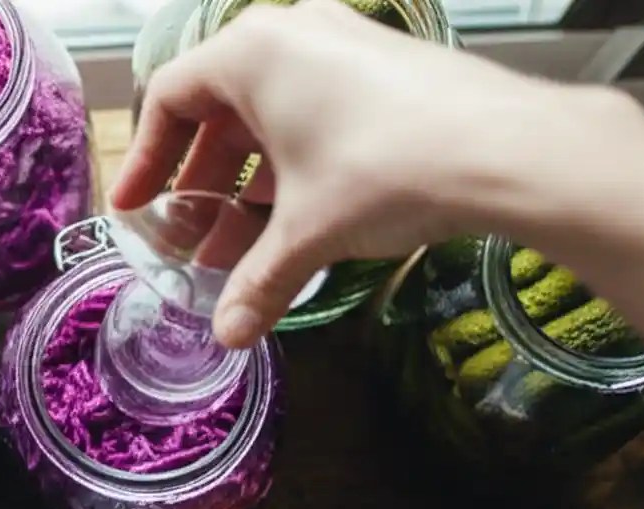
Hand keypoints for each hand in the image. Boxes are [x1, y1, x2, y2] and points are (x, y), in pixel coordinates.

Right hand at [111, 0, 616, 347]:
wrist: (507, 149)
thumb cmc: (383, 170)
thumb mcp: (307, 232)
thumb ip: (257, 282)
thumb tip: (227, 337)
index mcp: (252, 52)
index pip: (170, 99)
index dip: (144, 160)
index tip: (135, 208)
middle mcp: (293, 35)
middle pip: (221, 112)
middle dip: (203, 187)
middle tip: (192, 243)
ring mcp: (345, 46)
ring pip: (273, 119)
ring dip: (250, 186)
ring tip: (242, 251)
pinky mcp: (386, 69)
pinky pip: (317, 115)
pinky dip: (295, 168)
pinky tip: (299, 224)